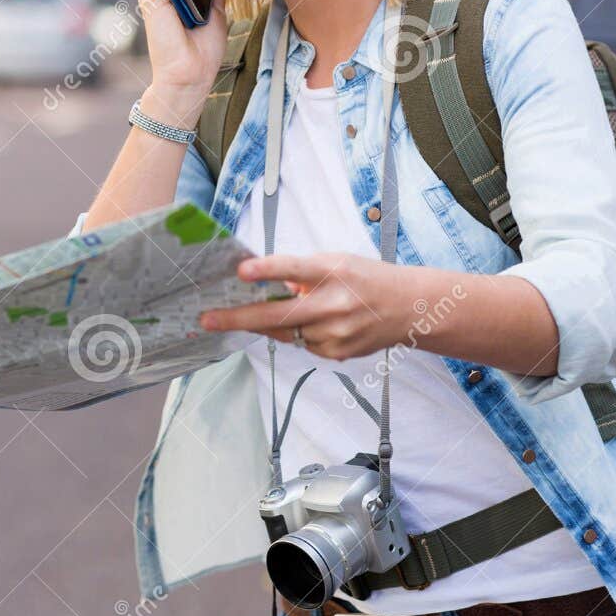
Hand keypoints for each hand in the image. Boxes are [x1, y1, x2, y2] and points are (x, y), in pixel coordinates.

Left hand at [199, 253, 425, 360]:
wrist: (408, 309)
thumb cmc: (368, 279)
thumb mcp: (337, 262)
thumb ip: (301, 273)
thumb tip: (266, 284)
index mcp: (334, 272)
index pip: (296, 269)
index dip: (268, 271)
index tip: (242, 271)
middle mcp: (334, 305)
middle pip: (278, 315)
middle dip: (238, 317)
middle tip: (207, 318)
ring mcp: (335, 334)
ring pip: (285, 332)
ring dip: (272, 323)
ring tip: (278, 311)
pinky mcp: (336, 353)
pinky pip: (302, 344)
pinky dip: (299, 333)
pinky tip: (318, 323)